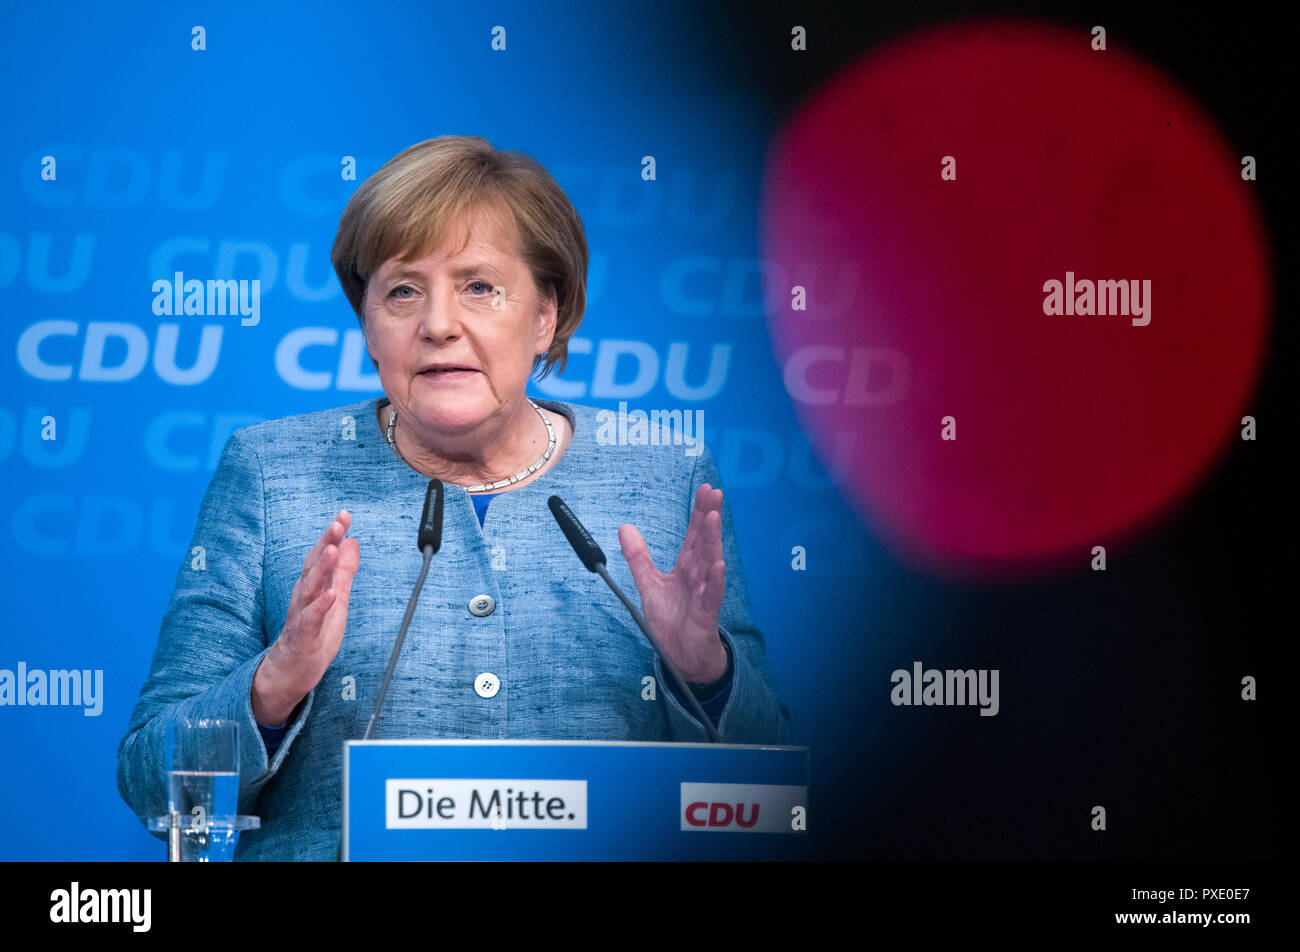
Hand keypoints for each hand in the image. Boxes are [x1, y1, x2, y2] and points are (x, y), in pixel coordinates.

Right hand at [251, 510, 359, 724]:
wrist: (290, 672)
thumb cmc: (313, 634)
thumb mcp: (335, 599)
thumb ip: (342, 571)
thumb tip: (352, 542)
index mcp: (313, 586)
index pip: (321, 555)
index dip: (332, 535)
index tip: (344, 515)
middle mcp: (304, 596)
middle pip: (313, 565)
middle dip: (325, 543)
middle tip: (337, 523)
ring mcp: (302, 616)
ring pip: (310, 588)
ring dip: (321, 568)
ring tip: (332, 550)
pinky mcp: (303, 636)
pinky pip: (311, 619)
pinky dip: (321, 606)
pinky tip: (332, 595)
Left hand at [618, 485, 727, 685]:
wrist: (681, 655)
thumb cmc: (672, 619)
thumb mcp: (649, 584)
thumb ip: (638, 557)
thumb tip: (625, 527)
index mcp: (687, 566)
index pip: (694, 534)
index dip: (699, 512)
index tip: (705, 490)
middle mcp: (699, 575)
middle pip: (705, 541)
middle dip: (709, 517)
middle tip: (715, 492)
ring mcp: (704, 592)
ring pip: (710, 562)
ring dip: (712, 540)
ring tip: (714, 517)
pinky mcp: (705, 613)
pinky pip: (712, 595)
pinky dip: (715, 580)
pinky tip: (718, 564)